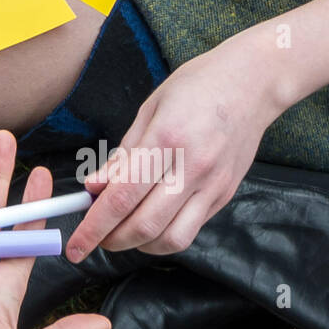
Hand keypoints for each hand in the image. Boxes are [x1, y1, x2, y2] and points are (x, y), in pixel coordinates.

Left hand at [65, 38, 283, 260]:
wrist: (253, 83)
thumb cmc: (196, 86)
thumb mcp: (149, 109)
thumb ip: (122, 155)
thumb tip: (94, 187)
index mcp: (166, 140)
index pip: (122, 197)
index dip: (94, 226)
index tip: (75, 245)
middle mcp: (192, 168)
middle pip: (144, 225)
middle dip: (111, 241)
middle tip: (94, 238)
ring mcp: (213, 186)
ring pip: (171, 239)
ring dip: (139, 245)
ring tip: (121, 232)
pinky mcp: (225, 195)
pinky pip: (191, 230)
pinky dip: (164, 235)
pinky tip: (149, 222)